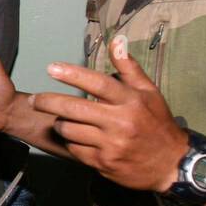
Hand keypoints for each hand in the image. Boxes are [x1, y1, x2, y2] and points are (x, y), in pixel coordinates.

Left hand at [31, 34, 187, 192]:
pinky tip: (74, 137)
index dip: (72, 74)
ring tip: (61, 119)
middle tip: (35, 99)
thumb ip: (128, 68)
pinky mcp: (103, 163)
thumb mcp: (149, 93)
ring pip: (70, 130)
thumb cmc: (157, 123)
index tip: (51, 68)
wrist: (170, 164)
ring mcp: (111, 145)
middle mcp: (120, 123)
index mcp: (131, 101)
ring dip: (60, 123)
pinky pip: (74, 149)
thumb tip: (116, 41)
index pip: (97, 83)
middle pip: (75, 109)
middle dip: (48, 102)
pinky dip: (70, 141)